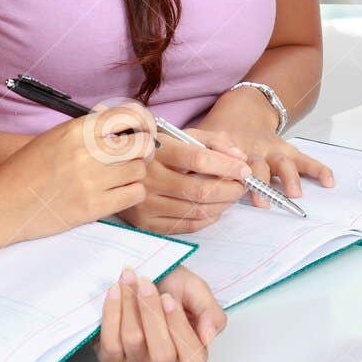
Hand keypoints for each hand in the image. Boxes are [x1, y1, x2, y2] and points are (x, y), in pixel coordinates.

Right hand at [0, 105, 155, 241]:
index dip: (144, 122)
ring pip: (139, 170)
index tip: (146, 129)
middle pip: (141, 144)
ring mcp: (90, 181)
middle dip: (144, 149)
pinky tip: (120, 193)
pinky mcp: (92, 207)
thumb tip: (120, 124)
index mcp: (75, 130)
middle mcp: (85, 152)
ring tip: (122, 177)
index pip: (127, 116)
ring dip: (136, 173)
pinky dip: (133, 193)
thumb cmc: (26, 172)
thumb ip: (86, 131)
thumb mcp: (53, 138)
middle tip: (137, 156)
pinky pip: (134, 194)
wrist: (2, 206)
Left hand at [96, 265, 225, 361]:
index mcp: (190, 349)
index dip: (179, 328)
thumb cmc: (171, 285)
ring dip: (130, 306)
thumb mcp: (197, 291)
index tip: (168, 298)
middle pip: (162, 354)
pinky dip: (112, 312)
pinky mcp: (113, 358)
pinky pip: (111, 343)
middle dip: (152, 314)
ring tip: (130, 280)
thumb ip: (211, 313)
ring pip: (134, 343)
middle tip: (146, 284)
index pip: (192, 356)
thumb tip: (209, 337)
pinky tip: (115, 291)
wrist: (140, 272)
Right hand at [120, 127, 252, 234]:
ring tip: (230, 195)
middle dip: (229, 189)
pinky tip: (214, 209)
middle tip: (241, 185)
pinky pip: (186, 226)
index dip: (227, 166)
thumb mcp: (182, 135)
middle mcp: (148, 177)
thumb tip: (240, 158)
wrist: (117, 169)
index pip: (198, 159)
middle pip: (199, 190)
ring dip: (222, 205)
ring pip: (196, 211)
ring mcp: (145, 203)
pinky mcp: (145, 223)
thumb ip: (214, 141)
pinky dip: (207, 219)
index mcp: (157, 150)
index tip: (244, 169)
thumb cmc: (160, 150)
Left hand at [195, 86, 333, 203]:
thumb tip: (180, 182)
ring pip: (282, 163)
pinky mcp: (286, 151)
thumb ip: (192, 157)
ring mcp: (271, 150)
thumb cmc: (216, 134)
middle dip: (260, 182)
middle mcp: (253, 150)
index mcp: (230, 148)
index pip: (230, 162)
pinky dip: (318, 169)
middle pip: (258, 165)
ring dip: (288, 178)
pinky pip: (304, 160)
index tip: (232, 188)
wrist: (241, 110)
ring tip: (294, 193)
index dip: (230, 175)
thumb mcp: (199, 139)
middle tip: (260, 199)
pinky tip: (329, 181)